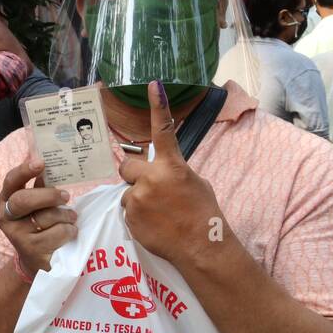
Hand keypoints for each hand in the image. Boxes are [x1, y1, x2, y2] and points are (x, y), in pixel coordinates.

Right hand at [0, 159, 77, 276]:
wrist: (36, 261)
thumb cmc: (38, 226)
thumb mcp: (35, 206)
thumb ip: (39, 188)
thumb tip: (48, 167)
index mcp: (6, 201)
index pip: (11, 181)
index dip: (24, 171)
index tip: (41, 163)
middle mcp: (6, 218)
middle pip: (24, 200)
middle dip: (48, 196)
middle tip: (65, 196)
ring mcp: (17, 236)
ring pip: (46, 217)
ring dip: (65, 215)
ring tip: (71, 218)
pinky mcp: (32, 250)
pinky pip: (57, 233)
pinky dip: (69, 231)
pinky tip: (69, 233)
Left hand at [118, 81, 224, 267]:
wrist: (201, 247)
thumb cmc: (204, 215)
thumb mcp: (195, 184)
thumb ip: (173, 172)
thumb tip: (160, 170)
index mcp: (173, 167)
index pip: (164, 131)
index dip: (158, 106)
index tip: (152, 85)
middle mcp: (151, 179)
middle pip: (127, 166)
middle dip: (135, 175)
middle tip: (150, 188)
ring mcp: (137, 198)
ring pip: (128, 191)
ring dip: (138, 198)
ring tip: (159, 213)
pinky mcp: (129, 217)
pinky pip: (127, 210)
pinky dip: (138, 215)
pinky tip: (155, 225)